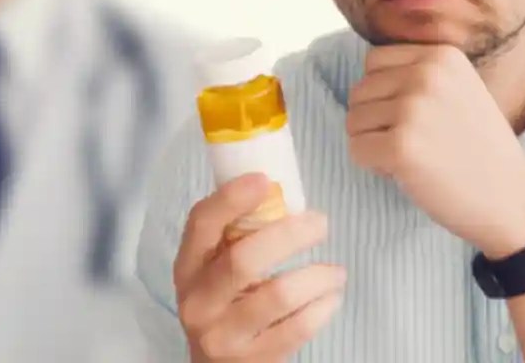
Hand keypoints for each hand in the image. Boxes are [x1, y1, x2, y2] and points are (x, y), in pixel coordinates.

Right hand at [175, 174, 345, 361]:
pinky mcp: (253, 360)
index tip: (264, 180)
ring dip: (317, 276)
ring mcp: (224, 335)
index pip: (201, 225)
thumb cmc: (223, 306)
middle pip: (244, 259)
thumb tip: (273, 189)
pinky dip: (323, 308)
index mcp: (188, 268)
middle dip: (290, 235)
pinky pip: (298, 328)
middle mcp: (199, 302)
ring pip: (278, 295)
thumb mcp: (213, 272)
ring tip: (336, 271)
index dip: (231, 199)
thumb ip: (232, 238)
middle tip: (320, 223)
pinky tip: (331, 298)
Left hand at [347, 45, 524, 258]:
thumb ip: (417, 75)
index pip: (374, 62)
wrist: (512, 201)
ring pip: (353, 120)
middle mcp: (427, 74)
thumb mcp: (458, 89)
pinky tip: (406, 171)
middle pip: (360, 91)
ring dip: (373, 142)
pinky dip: (372, 165)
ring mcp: (413, 109)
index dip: (383, 94)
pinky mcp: (401, 146)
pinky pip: (356, 149)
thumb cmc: (478, 149)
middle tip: (414, 142)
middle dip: (375, 121)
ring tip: (412, 156)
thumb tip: (366, 78)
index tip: (412, 117)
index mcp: (441, 56)